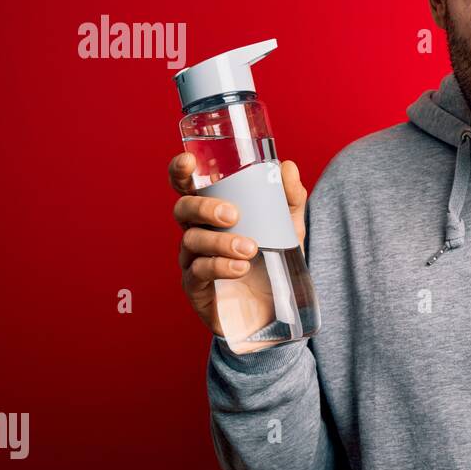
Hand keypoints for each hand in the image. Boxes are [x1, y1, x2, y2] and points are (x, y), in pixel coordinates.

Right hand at [169, 153, 308, 345]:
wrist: (275, 308)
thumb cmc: (273, 260)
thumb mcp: (288, 227)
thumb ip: (289, 198)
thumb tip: (287, 167)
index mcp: (211, 211)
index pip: (187, 186)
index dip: (181, 172)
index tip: (189, 161)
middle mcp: (197, 231)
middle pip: (183, 209)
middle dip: (204, 208)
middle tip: (233, 215)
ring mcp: (192, 259)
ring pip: (192, 241)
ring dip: (220, 242)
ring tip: (250, 249)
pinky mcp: (195, 286)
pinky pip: (198, 271)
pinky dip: (219, 266)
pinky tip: (240, 268)